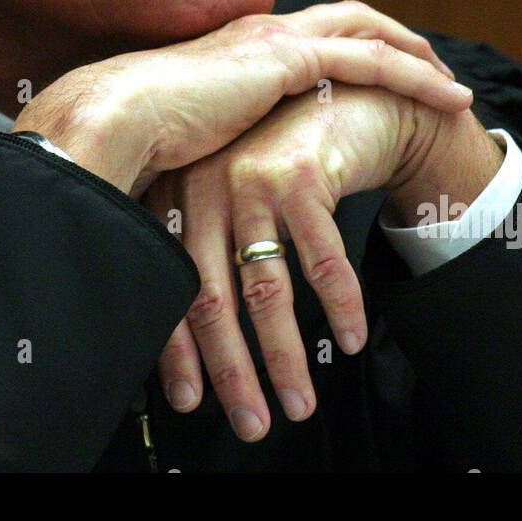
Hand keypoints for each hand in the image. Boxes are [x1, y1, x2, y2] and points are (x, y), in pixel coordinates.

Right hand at [12, 0, 473, 196]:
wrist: (117, 119)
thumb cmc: (137, 138)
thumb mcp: (187, 134)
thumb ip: (213, 136)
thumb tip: (215, 167)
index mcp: (241, 49)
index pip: (313, 38)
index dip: (355, 50)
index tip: (385, 77)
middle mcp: (264, 33)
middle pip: (351, 23)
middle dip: (398, 45)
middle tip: (436, 73)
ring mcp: (279, 40)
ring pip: (370, 34)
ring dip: (418, 58)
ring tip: (455, 90)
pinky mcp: (292, 59)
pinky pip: (372, 60)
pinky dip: (414, 74)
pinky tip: (448, 97)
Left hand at [144, 86, 499, 441]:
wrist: (344, 96)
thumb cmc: (285, 158)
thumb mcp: (233, 195)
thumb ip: (207, 247)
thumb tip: (192, 339)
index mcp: (179, 197)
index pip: (172, 288)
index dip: (179, 352)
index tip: (192, 403)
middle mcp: (204, 189)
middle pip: (214, 300)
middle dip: (234, 372)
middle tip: (252, 424)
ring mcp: (249, 180)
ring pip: (266, 290)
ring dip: (285, 356)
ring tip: (301, 404)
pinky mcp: (298, 175)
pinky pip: (322, 261)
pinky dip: (339, 306)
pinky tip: (350, 339)